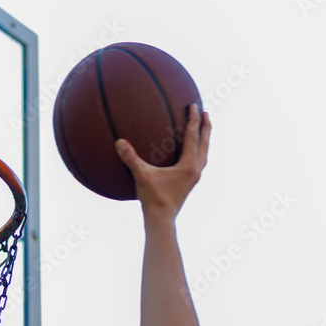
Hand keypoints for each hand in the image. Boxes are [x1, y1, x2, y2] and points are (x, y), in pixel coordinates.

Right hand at [115, 104, 210, 220]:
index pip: (194, 137)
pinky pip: (198, 162)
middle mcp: (196, 170)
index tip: (193, 105)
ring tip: (201, 130)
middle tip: (204, 112)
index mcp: (189, 165)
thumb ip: (131, 159)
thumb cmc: (153, 199)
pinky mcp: (190, 183)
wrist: (161, 220)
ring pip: (204, 153)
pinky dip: (196, 152)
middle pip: (205, 143)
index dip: (193, 119)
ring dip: (204, 140)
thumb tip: (119, 142)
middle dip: (205, 127)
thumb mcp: (142, 177)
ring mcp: (194, 177)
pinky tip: (187, 152)